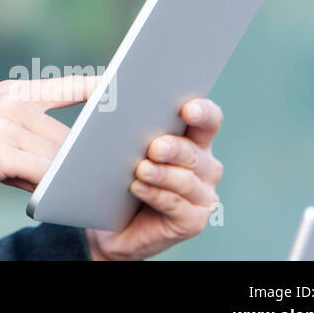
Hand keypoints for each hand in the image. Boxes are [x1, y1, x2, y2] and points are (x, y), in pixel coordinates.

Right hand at [0, 75, 99, 198]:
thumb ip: (31, 132)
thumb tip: (70, 154)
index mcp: (12, 91)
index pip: (65, 86)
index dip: (95, 87)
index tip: (123, 87)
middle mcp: (10, 102)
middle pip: (65, 136)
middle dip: (66, 161)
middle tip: (63, 178)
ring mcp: (4, 124)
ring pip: (56, 156)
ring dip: (53, 178)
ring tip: (34, 188)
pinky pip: (42, 172)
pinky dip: (45, 187)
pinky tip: (35, 195)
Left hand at [86, 98, 223, 260]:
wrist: (105, 218)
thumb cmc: (113, 171)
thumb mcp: (113, 138)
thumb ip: (118, 113)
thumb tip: (107, 91)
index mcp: (193, 138)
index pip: (208, 119)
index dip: (202, 112)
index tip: (187, 108)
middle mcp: (204, 165)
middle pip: (196, 151)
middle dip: (175, 148)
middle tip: (154, 146)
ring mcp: (202, 195)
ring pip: (187, 180)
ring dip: (163, 174)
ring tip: (140, 169)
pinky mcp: (192, 221)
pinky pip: (178, 207)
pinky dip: (157, 196)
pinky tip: (138, 188)